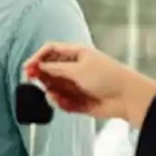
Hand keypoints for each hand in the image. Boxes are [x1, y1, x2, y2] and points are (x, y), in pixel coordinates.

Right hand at [22, 41, 155, 126]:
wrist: (127, 98)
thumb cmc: (108, 77)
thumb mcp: (78, 69)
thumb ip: (55, 69)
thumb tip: (38, 67)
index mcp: (76, 54)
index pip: (50, 51)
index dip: (37, 58)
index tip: (27, 68)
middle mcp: (75, 68)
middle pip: (49, 70)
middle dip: (41, 77)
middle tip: (35, 83)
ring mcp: (76, 84)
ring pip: (54, 87)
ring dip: (51, 92)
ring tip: (56, 96)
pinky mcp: (79, 100)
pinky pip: (62, 101)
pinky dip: (61, 103)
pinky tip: (65, 104)